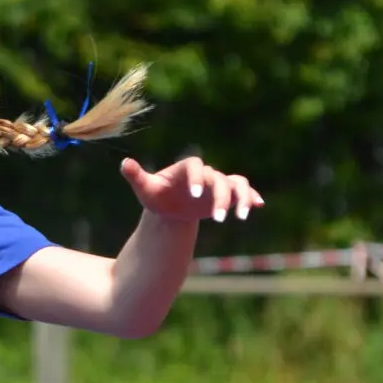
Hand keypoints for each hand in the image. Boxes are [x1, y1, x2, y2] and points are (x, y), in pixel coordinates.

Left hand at [120, 157, 263, 223]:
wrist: (169, 206)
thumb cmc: (156, 196)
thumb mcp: (145, 189)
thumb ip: (137, 176)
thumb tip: (124, 163)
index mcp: (186, 168)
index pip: (196, 166)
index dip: (196, 178)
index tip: (194, 195)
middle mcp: (206, 173)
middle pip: (219, 179)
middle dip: (220, 198)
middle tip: (217, 218)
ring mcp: (218, 182)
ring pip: (236, 184)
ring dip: (242, 198)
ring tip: (241, 216)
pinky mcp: (227, 194)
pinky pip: (243, 191)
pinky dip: (252, 196)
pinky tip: (258, 205)